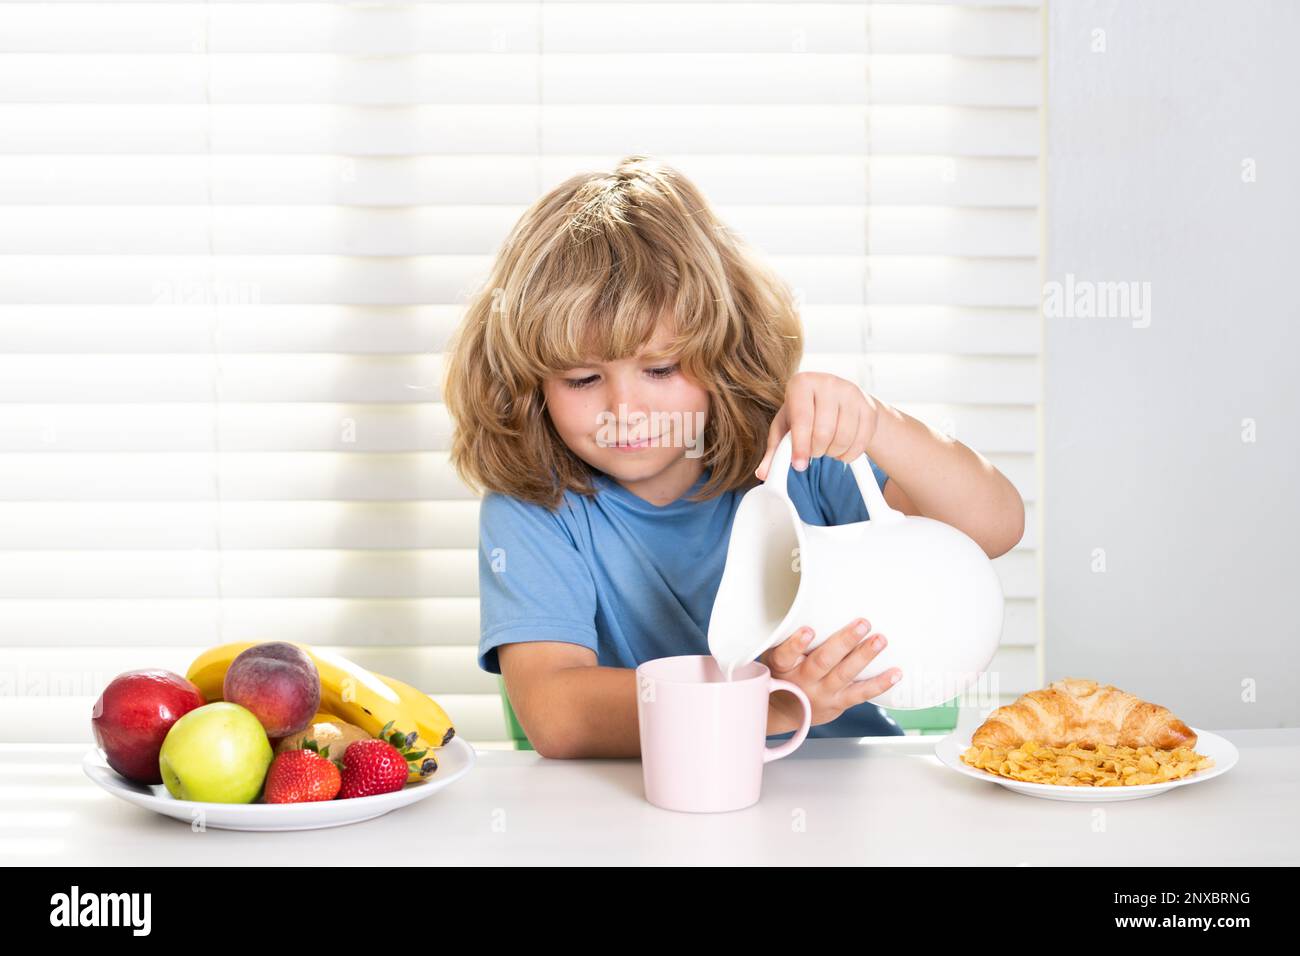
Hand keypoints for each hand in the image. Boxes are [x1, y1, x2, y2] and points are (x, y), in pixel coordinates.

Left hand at [755, 372, 881, 479]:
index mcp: (802, 383)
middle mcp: (827, 382)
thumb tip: (763, 474)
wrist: (839, 400)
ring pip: (844, 438)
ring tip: (827, 448)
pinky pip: (861, 441)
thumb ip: (775, 449)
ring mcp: (851, 392)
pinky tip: (842, 450)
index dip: (801, 446)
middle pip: (824, 432)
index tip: (799, 465)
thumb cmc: (806, 413)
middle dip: (817, 450)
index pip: (802, 420)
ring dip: (833, 453)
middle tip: (814, 451)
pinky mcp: (869, 406)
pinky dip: (850, 454)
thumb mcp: (786, 426)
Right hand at [759, 618, 902, 733]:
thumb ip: (787, 636)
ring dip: (864, 656)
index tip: (808, 630)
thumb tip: (805, 602)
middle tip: (863, 623)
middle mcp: (803, 680)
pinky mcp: (838, 702)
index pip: (785, 655)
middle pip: (823, 662)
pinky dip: (880, 684)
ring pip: (844, 674)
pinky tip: (895, 673)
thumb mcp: (776, 655)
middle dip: (844, 642)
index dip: (796, 644)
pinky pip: (861, 694)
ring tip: (880, 640)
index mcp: (783, 666)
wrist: (786, 710)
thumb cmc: (784, 673)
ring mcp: (822, 693)